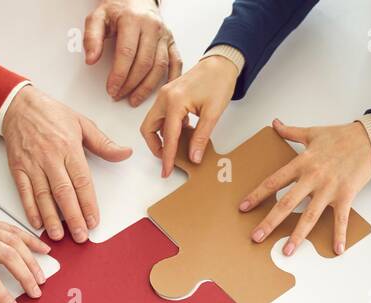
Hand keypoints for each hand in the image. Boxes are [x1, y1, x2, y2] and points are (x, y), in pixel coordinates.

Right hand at [3, 86, 130, 242]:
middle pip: (63, 192)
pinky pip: (24, 191)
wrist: (18, 105)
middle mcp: (50, 157)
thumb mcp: (81, 123)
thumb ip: (103, 143)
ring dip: (51, 218)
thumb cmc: (50, 114)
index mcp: (68, 147)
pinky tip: (37, 223)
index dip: (88, 203)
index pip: (81, 181)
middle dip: (73, 217)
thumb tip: (125, 153)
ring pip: (43, 195)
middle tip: (80, 235)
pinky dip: (30, 209)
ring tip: (59, 235)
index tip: (94, 221)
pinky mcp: (18, 168)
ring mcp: (32, 164)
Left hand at [84, 0, 180, 105]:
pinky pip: (176, 63)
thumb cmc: (117, 10)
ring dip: (146, 87)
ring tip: (134, 98)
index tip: (111, 88)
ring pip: (159, 67)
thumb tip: (91, 59)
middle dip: (130, 84)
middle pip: (143, 63)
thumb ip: (91, 37)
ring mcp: (164, 35)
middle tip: (118, 95)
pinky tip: (161, 91)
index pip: (127, 53)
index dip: (119, 75)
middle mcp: (152, 27)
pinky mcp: (171, 42)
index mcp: (133, 20)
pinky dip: (171, 79)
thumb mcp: (98, 17)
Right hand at [140, 54, 236, 176]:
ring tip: (179, 146)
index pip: (167, 136)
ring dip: (162, 137)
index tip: (166, 171)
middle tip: (168, 159)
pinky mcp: (168, 95)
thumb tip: (194, 157)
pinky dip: (168, 128)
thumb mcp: (212, 113)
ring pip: (153, 123)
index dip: (167, 157)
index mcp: (174, 101)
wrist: (221, 64)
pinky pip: (161, 116)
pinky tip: (184, 133)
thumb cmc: (219, 82)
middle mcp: (164, 97)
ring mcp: (164, 95)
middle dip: (156, 147)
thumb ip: (201, 137)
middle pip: (149, 129)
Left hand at [240, 119, 370, 255]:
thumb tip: (275, 123)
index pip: (274, 182)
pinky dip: (340, 235)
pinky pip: (341, 218)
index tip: (244, 208)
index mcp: (302, 163)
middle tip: (256, 237)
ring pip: (310, 216)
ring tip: (287, 251)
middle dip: (270, 221)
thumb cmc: (341, 136)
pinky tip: (337, 250)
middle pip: (287, 203)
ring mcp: (329, 188)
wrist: (368, 138)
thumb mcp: (312, 132)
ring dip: (298, 236)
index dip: (257, 195)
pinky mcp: (346, 195)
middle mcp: (313, 178)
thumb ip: (291, 132)